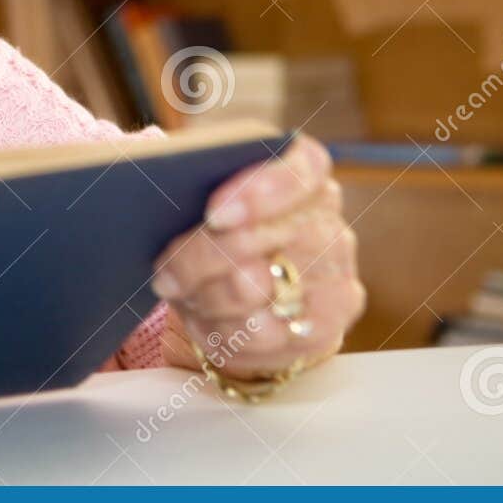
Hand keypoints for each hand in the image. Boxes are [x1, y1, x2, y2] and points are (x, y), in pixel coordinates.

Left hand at [151, 134, 365, 381]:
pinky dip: (227, 330)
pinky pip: (274, 335)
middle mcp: (327, 223)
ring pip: (272, 290)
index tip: (215, 214)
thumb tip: (183, 205)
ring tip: (180, 291)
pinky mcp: (328, 327)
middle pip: (279, 233)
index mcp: (303, 171)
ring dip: (212, 297)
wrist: (228, 293)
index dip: (261, 191)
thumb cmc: (206, 229)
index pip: (302, 167)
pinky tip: (204, 319)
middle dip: (213, 255)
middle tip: (168, 271)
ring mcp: (335, 278)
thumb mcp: (194, 199)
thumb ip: (189, 187)